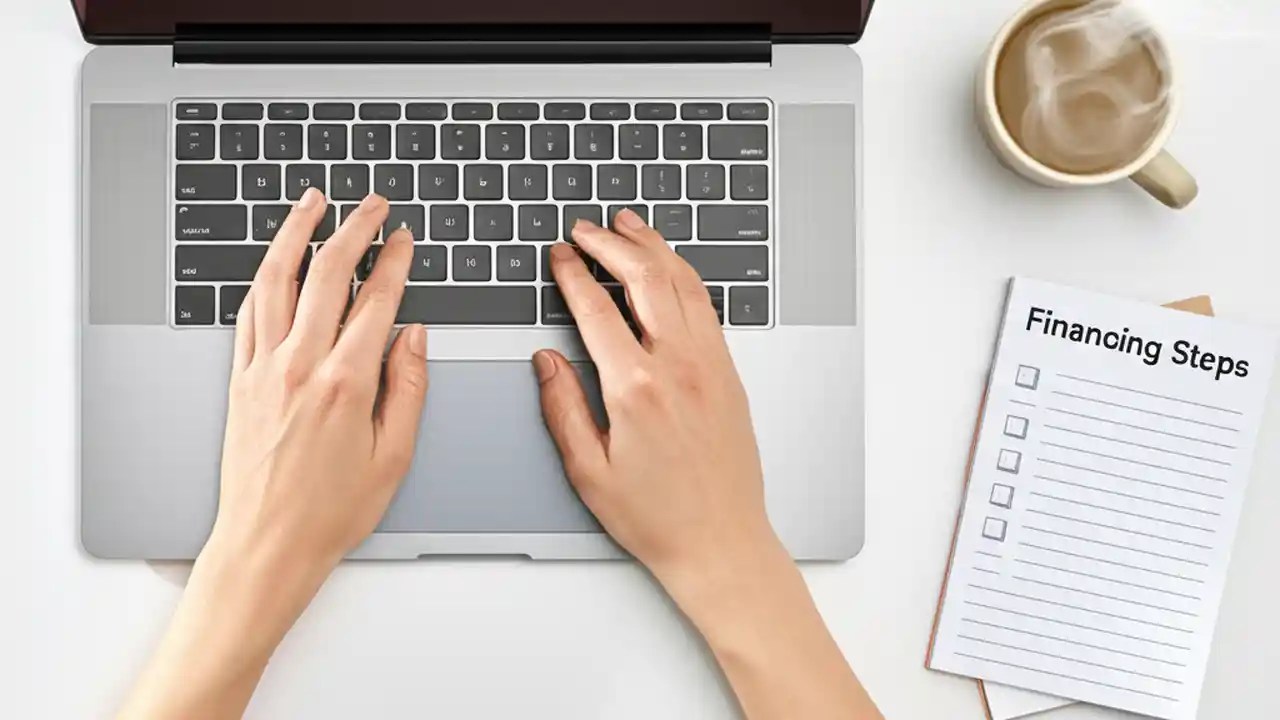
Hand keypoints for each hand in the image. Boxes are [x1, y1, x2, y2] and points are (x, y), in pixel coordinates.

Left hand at [212, 188, 427, 576]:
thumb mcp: (394, 456)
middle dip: (353, 229)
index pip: (375, 299)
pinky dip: (264, 277)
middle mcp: (299, 366)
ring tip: (312, 204)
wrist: (267, 544)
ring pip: (276, 280)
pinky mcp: (239, 380)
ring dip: (295, 234)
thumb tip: (414, 337)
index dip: (393, 260)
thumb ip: (408, 389)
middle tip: (372, 205)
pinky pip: (249, 312)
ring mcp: (263, 369)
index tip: (403, 238)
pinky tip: (275, 262)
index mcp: (346, 383)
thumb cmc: (331, 511)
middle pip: (327, 274)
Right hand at [534, 210, 781, 592]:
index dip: (572, 274)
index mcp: (635, 388)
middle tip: (586, 229)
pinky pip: (706, 307)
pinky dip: (684, 275)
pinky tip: (669, 268)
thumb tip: (545, 360)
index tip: (558, 255)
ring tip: (629, 225)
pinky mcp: (729, 373)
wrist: (720, 542)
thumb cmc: (657, 517)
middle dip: (611, 244)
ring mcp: (710, 365)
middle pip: (644, 279)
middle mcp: (678, 367)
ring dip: (653, 247)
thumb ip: (562, 407)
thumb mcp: (588, 471)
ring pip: (683, 283)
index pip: (596, 309)